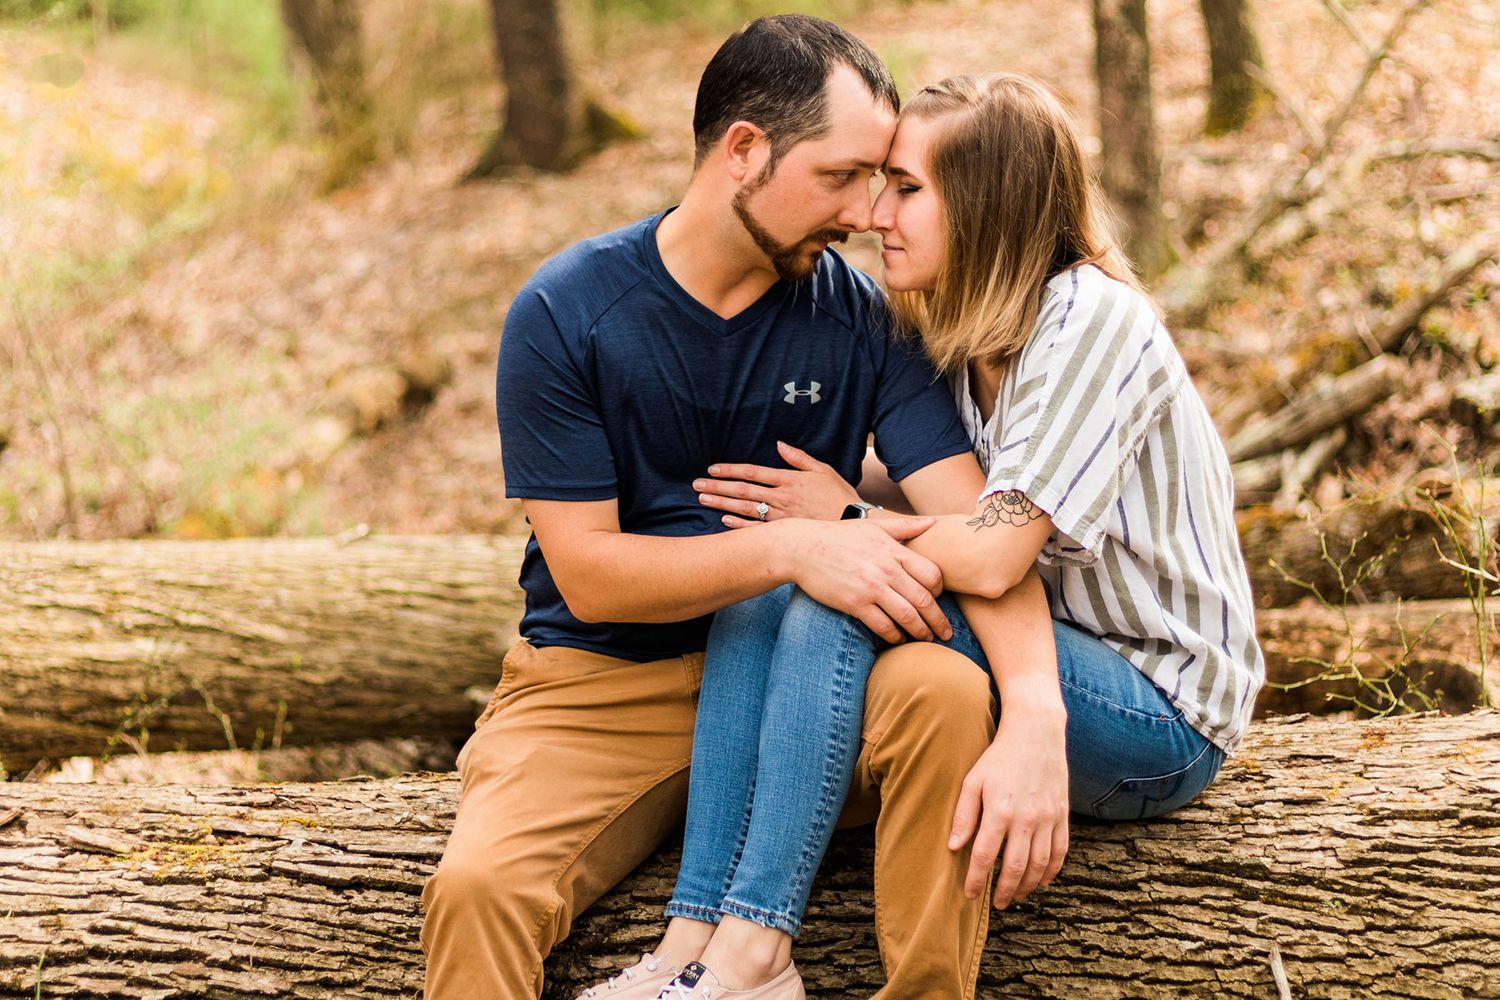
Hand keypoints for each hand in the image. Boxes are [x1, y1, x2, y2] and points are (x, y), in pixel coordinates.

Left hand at [696, 440, 861, 523]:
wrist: (854, 522)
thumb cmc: (839, 495)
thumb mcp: (822, 470)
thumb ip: (798, 457)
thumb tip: (779, 444)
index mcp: (788, 479)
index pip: (752, 472)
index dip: (730, 470)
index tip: (712, 469)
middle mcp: (781, 497)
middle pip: (743, 490)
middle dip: (717, 486)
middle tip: (697, 485)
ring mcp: (781, 516)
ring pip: (745, 508)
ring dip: (722, 503)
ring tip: (703, 499)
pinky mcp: (785, 532)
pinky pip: (757, 528)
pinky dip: (740, 525)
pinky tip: (724, 521)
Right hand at [782, 516, 951, 642]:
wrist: (802, 548)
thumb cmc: (838, 536)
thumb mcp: (873, 527)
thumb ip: (905, 526)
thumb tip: (933, 522)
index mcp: (894, 550)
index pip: (932, 574)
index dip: (940, 591)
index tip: (938, 601)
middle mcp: (886, 569)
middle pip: (924, 599)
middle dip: (938, 620)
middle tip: (945, 633)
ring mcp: (870, 587)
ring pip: (907, 616)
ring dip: (921, 632)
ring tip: (927, 640)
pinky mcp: (854, 603)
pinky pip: (883, 626)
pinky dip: (895, 636)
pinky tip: (898, 639)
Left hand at [948, 704, 1068, 908]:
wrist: (1036, 734)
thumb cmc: (998, 758)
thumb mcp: (973, 780)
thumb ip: (964, 815)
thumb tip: (954, 847)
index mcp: (1000, 810)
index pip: (985, 856)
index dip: (976, 880)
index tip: (970, 895)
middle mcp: (1027, 818)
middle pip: (1016, 867)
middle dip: (1005, 891)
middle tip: (997, 904)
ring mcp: (1049, 818)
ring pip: (1040, 865)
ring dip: (1028, 886)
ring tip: (1016, 896)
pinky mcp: (1063, 815)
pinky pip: (1060, 852)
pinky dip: (1052, 871)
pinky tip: (1042, 881)